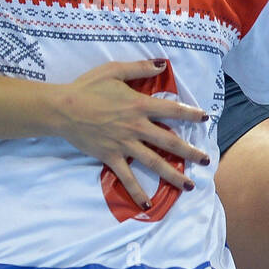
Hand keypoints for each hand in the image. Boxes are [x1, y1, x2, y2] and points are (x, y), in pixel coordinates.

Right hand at [57, 59, 209, 206]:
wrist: (62, 109)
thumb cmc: (87, 87)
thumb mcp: (113, 70)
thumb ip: (139, 68)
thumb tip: (161, 65)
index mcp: (139, 105)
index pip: (172, 110)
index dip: (191, 114)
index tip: (205, 118)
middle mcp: (136, 127)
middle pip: (169, 141)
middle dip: (190, 151)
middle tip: (206, 159)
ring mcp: (124, 144)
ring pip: (154, 162)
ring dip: (173, 175)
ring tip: (190, 185)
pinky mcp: (111, 157)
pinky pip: (127, 177)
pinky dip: (137, 191)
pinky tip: (148, 204)